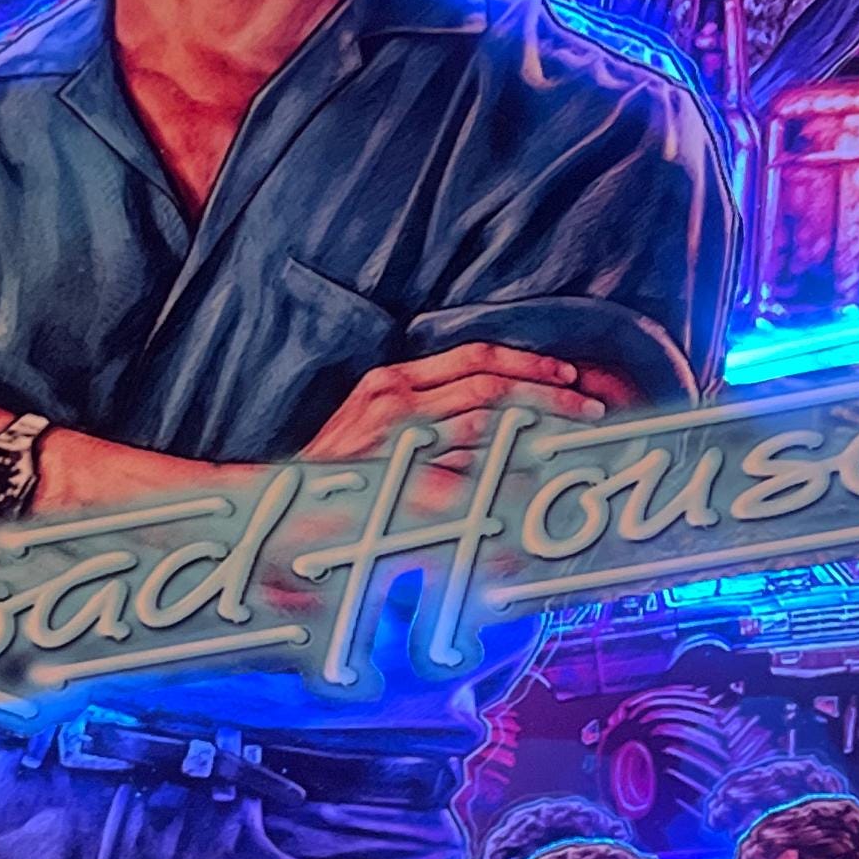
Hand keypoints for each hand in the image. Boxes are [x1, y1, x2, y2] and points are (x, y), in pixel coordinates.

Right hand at [303, 342, 613, 470]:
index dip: (527, 360)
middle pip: (491, 384)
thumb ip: (419, 410)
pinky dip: (504, 474)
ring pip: (487, 422)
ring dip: (539, 427)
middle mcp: (395, 400)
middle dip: (549, 391)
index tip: (566, 372)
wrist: (269, 503)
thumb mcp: (368, 422)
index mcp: (390, 381)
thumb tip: (484, 416)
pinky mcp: (397, 477)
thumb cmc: (327, 471)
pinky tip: (538, 480)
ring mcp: (396, 439)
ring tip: (576, 436)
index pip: (473, 355)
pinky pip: (466, 474)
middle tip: (589, 404)